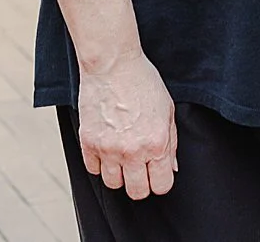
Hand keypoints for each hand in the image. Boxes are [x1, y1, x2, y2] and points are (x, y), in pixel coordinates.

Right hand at [77, 51, 178, 198]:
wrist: (113, 66)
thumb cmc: (142, 83)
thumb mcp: (168, 111)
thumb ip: (171, 143)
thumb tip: (171, 167)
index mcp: (156, 143)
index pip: (161, 186)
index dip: (160, 181)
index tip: (157, 174)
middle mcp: (132, 151)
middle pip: (136, 192)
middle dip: (141, 183)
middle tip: (140, 168)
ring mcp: (108, 149)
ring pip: (113, 184)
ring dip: (119, 174)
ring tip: (123, 155)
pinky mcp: (88, 143)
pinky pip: (93, 170)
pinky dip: (100, 163)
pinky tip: (107, 147)